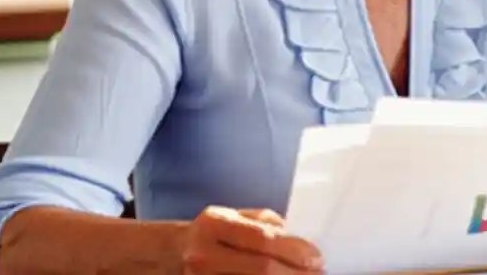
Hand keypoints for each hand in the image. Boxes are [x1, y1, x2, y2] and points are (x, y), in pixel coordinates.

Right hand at [180, 206, 323, 273]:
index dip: (296, 251)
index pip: (264, 239)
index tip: (317, 258)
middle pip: (262, 270)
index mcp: (214, 224)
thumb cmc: (211, 234)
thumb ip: (265, 223)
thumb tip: (299, 239)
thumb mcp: (233, 217)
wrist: (168, 255)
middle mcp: (203, 254)